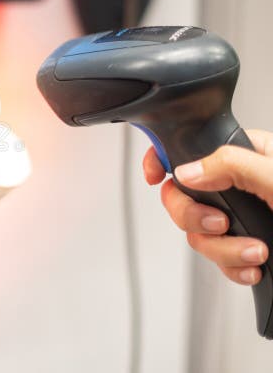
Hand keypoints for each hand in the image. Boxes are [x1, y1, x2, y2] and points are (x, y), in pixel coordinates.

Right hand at [143, 129, 272, 285]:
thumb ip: (233, 166)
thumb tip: (187, 169)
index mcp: (248, 155)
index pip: (191, 146)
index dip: (165, 157)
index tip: (156, 175)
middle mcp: (240, 186)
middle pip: (184, 195)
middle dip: (196, 216)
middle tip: (219, 222)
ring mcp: (242, 219)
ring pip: (198, 232)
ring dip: (224, 248)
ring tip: (257, 254)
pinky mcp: (246, 248)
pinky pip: (217, 259)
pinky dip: (233, 267)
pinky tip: (256, 267)